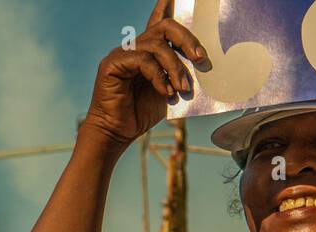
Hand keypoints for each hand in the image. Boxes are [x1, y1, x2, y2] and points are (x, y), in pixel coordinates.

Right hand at [82, 0, 207, 149]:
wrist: (116, 133)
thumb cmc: (140, 114)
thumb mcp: (169, 90)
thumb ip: (181, 73)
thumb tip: (203, 63)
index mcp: (147, 51)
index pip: (160, 20)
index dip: (167, 5)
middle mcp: (134, 48)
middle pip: (166, 27)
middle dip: (188, 40)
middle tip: (201, 59)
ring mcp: (121, 54)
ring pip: (158, 45)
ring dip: (175, 67)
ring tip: (182, 88)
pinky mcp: (112, 64)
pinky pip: (144, 61)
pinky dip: (159, 77)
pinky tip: (166, 92)